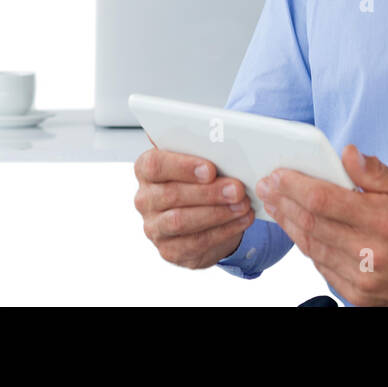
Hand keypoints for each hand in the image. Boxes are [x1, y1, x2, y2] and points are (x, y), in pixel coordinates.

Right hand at [133, 147, 254, 268]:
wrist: (201, 217)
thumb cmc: (198, 180)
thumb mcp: (197, 160)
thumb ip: (199, 147)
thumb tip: (217, 137)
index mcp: (146, 169)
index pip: (154, 165)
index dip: (183, 166)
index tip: (210, 169)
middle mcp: (145, 198)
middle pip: (171, 194)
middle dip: (208, 192)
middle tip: (237, 189)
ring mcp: (154, 227)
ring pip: (181, 221)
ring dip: (217, 213)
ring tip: (242, 205)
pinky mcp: (169, 249)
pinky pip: (196, 242)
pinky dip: (223, 230)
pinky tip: (241, 220)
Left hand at [257, 144, 387, 305]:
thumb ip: (373, 172)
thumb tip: (346, 153)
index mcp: (382, 220)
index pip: (323, 200)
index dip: (294, 186)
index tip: (277, 175)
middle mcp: (371, 253)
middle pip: (312, 225)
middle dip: (284, 203)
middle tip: (267, 187)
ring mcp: (364, 279)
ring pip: (313, 249)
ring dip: (290, 225)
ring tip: (277, 206)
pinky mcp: (361, 296)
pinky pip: (323, 269)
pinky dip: (309, 248)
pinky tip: (301, 231)